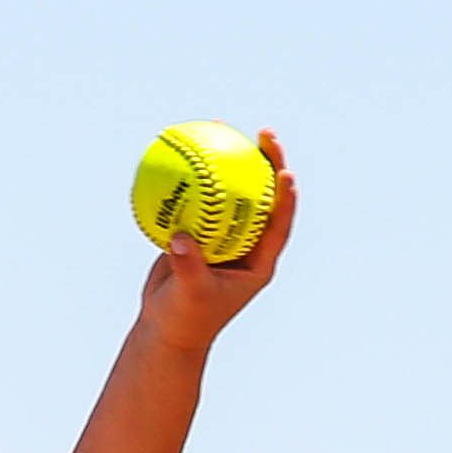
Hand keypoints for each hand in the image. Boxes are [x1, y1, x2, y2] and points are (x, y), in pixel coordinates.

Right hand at [136, 130, 293, 347]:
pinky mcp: (198, 230)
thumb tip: (180, 238)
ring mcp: (222, 235)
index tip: (286, 173)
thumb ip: (189, 267)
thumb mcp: (190, 296)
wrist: (165, 327)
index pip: (279, 225)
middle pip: (262, 196)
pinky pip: (196, 196)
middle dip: (266, 163)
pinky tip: (178, 148)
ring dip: (229, 159)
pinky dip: (190, 175)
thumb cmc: (185, 319)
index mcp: (257, 262)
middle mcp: (245, 244)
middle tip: (262, 134)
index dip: (286, 198)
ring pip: (230, 190)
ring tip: (222, 126)